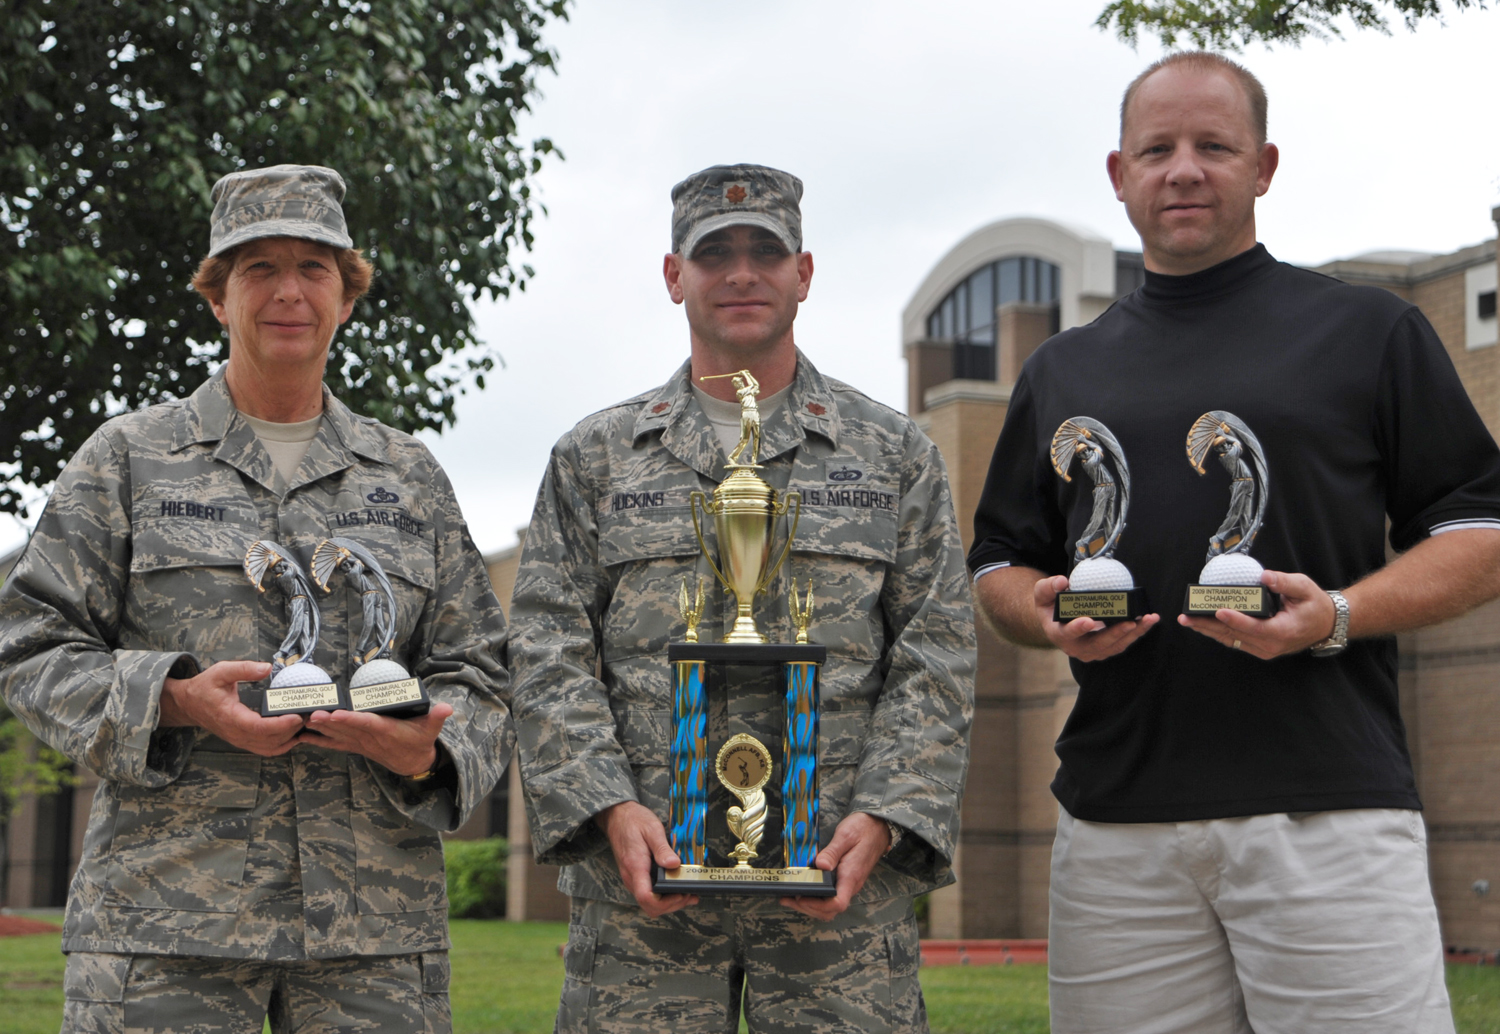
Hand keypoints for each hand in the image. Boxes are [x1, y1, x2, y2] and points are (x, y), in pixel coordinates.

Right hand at [159, 660, 303, 756]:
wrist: (189, 704)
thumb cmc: (205, 687)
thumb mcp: (221, 671)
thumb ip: (244, 669)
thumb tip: (267, 668)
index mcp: (230, 717)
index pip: (258, 727)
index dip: (280, 725)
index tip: (296, 716)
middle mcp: (235, 733)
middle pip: (268, 740)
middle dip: (290, 730)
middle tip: (307, 716)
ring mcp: (239, 739)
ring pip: (268, 748)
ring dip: (288, 739)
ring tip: (304, 724)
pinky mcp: (243, 741)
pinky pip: (264, 749)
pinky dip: (281, 745)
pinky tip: (294, 735)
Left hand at [301, 703, 453, 775]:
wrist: (413, 763)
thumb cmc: (420, 740)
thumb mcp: (432, 729)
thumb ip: (438, 717)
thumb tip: (448, 708)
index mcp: (386, 730)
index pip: (366, 723)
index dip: (351, 720)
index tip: (336, 715)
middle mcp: (370, 738)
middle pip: (346, 729)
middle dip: (328, 722)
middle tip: (311, 714)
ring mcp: (361, 743)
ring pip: (338, 735)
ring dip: (320, 729)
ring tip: (303, 720)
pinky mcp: (356, 746)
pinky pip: (334, 743)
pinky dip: (319, 739)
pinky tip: (303, 736)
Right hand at [597, 800, 697, 916]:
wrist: (617, 816)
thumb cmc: (633, 820)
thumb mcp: (652, 829)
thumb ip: (662, 848)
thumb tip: (674, 864)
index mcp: (635, 866)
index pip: (646, 897)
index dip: (665, 902)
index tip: (681, 894)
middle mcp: (631, 877)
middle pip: (650, 906)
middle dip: (672, 905)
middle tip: (689, 895)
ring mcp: (632, 878)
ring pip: (650, 903)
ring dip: (669, 902)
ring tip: (687, 893)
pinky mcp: (635, 876)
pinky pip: (649, 893)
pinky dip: (664, 896)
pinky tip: (676, 888)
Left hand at [781, 812, 889, 920]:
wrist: (878, 827)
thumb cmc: (863, 829)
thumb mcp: (846, 835)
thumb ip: (832, 851)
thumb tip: (820, 865)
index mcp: (851, 876)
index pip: (837, 904)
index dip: (817, 905)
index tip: (801, 897)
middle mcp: (851, 885)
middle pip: (830, 911)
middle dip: (808, 908)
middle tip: (787, 898)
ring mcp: (848, 884)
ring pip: (829, 908)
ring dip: (809, 907)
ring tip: (790, 897)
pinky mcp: (845, 881)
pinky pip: (830, 898)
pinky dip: (815, 900)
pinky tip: (803, 892)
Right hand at [1033, 574, 1158, 661]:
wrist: (1058, 620)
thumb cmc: (1050, 605)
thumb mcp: (1042, 593)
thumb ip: (1049, 587)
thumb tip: (1062, 581)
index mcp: (1059, 634)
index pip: (1068, 634)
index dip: (1078, 629)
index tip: (1088, 621)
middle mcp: (1076, 648)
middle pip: (1098, 644)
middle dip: (1115, 634)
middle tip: (1130, 622)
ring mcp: (1093, 651)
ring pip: (1115, 646)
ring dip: (1133, 634)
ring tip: (1148, 619)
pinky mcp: (1106, 648)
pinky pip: (1123, 642)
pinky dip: (1137, 632)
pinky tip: (1149, 620)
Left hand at [1177, 570, 1335, 659]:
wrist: (1325, 624)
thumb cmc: (1314, 605)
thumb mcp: (1304, 587)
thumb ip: (1284, 582)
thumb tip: (1265, 576)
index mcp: (1283, 631)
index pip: (1254, 627)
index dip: (1235, 620)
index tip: (1218, 611)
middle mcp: (1271, 645)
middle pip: (1234, 635)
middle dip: (1208, 625)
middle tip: (1186, 617)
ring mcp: (1264, 649)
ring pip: (1230, 639)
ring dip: (1207, 630)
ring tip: (1187, 620)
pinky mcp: (1258, 648)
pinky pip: (1234, 640)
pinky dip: (1217, 632)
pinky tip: (1202, 624)